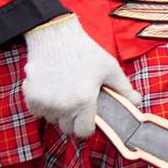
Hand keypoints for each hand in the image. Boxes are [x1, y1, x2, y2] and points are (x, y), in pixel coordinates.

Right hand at [22, 14, 139, 137]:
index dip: (88, 126)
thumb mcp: (110, 68)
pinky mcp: (30, 96)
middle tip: (78, 101)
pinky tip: (52, 88)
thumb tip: (137, 102)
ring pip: (52, 119)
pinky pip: (37, 111)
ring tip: (65, 91)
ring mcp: (44, 102)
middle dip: (73, 119)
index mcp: (83, 102)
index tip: (89, 116)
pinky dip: (43, 105)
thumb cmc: (86, 52)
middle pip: (67, 128)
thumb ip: (124, 89)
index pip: (83, 132)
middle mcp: (62, 106)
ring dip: (58, 112)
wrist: (56, 36)